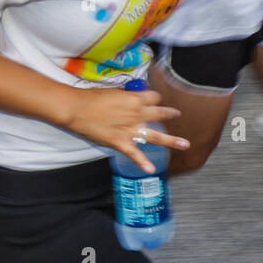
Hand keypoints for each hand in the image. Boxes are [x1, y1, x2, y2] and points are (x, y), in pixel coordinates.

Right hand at [67, 86, 187, 173]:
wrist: (77, 109)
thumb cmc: (92, 97)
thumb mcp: (114, 91)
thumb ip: (126, 97)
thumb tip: (132, 98)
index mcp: (135, 99)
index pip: (153, 97)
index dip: (154, 97)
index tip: (153, 99)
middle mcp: (137, 114)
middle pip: (159, 113)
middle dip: (169, 113)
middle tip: (177, 114)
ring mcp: (131, 130)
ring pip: (155, 136)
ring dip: (171, 140)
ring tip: (184, 144)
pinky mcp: (121, 143)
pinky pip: (135, 155)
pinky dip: (142, 163)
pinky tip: (151, 170)